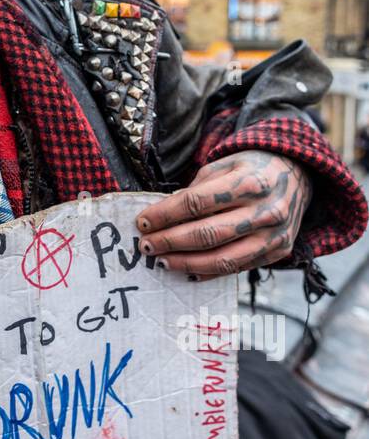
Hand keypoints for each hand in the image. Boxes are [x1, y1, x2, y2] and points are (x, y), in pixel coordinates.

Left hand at [135, 150, 311, 279]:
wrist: (297, 174)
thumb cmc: (251, 168)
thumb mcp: (224, 165)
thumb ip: (196, 190)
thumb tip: (163, 217)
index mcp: (248, 182)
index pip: (196, 203)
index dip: (164, 215)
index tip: (141, 222)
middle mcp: (265, 210)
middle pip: (207, 234)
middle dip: (170, 242)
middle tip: (146, 246)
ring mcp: (275, 235)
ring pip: (223, 260)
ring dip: (186, 264)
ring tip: (162, 262)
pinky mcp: (279, 252)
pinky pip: (238, 269)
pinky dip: (209, 273)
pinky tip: (187, 271)